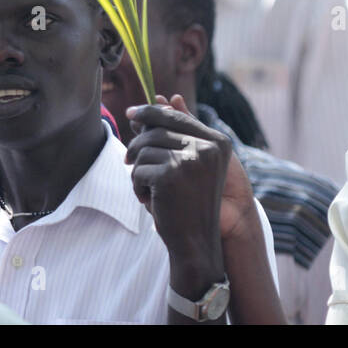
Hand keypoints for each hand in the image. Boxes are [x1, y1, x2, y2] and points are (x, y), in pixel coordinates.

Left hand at [126, 95, 230, 303]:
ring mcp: (190, 160)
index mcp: (218, 142)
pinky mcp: (170, 175)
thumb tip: (148, 108)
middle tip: (129, 160)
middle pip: (156, 130)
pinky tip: (150, 200)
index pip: (176, 116)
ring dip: (138, 170)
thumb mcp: (192, 166)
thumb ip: (175, 138)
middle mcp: (208, 147)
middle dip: (137, 145)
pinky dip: (137, 186)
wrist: (197, 240)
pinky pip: (138, 170)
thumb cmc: (192, 202)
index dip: (151, 112)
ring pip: (143, 150)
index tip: (132, 113)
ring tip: (148, 188)